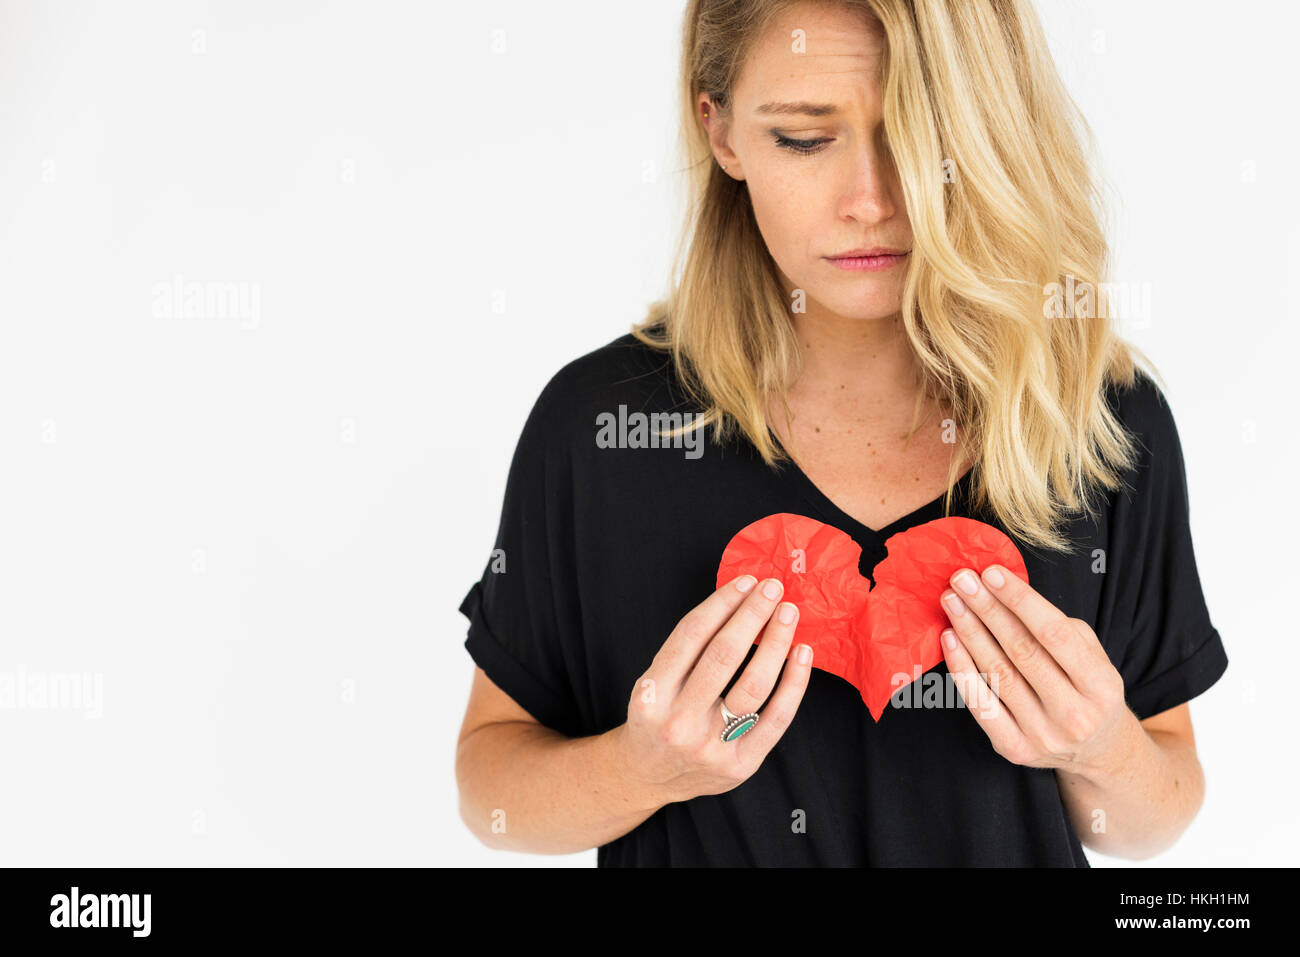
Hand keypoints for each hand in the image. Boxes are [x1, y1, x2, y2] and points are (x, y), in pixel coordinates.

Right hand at [618, 574, 813, 803]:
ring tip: (788, 613)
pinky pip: (776, 718)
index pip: (692, 635)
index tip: (746, 581)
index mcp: (651, 694)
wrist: (646, 775)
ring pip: (753, 685)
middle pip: (724, 656)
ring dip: (776, 641)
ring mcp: (710, 747)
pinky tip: (802, 653)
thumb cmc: (657, 715)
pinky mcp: (740, 765)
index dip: (722, 603)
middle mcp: (678, 721)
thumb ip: (688, 648)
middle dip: (752, 614)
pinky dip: (794, 682)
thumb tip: (739, 600)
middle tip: (773, 588)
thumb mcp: (652, 680)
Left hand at [938, 564, 1137, 776]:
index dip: (1020, 601)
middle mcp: (1075, 715)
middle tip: (961, 580)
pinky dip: (961, 669)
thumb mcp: (1093, 656)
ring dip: (970, 632)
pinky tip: (949, 640)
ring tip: (951, 603)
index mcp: (1102, 686)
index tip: (991, 573)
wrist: (1097, 750)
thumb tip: (1008, 592)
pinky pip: (980, 705)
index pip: (1054, 634)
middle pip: (1021, 651)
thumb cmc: (1088, 689)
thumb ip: (1060, 627)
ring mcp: (1044, 736)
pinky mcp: (1015, 750)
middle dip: (987, 610)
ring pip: (997, 674)